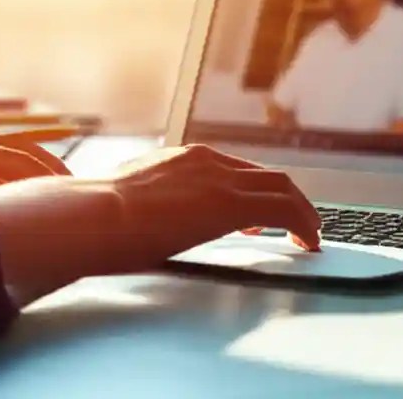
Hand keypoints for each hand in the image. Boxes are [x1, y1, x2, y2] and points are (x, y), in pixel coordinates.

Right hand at [0, 144, 319, 302]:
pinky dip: (302, 223)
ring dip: (300, 210)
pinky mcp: (230, 202)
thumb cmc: (94, 218)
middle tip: (297, 221)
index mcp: (180, 159)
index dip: (250, 189)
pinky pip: (283, 208)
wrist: (92, 215)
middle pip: (262, 174)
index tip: (257, 212)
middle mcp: (205, 160)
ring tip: (310, 233)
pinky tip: (307, 242)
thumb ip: (138, 204)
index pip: (230, 169)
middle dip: (283, 197)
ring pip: (280, 186)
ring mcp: (219, 178)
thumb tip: (125, 222)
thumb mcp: (122, 201)